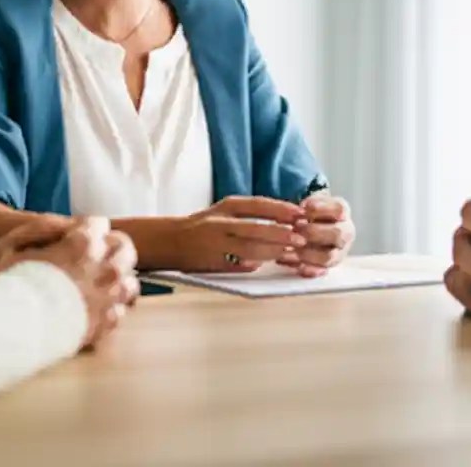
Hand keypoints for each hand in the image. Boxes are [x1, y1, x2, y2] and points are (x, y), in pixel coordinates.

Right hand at [0, 217, 140, 348]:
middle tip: (94, 254)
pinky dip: (111, 308)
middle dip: (110, 246)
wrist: (9, 331)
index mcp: (83, 245)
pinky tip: (96, 307)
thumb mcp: (13, 243)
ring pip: (130, 281)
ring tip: (100, 282)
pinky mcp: (106, 325)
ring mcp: (109, 298)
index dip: (85, 228)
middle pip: (124, 247)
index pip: (99, 223)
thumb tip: (70, 224)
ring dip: (117, 278)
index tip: (75, 236)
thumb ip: (44, 226)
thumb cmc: (6, 285)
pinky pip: (120, 311)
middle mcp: (104, 269)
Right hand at [171, 196, 307, 271]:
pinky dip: (253, 265)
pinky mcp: (212, 262)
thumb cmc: (203, 225)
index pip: (258, 205)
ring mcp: (215, 244)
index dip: (281, 209)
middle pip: (255, 228)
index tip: (300, 214)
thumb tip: (283, 220)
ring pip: (249, 249)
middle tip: (300, 238)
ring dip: (271, 252)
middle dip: (280, 234)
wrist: (169, 240)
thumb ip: (250, 214)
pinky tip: (265, 265)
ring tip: (290, 253)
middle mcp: (220, 223)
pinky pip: (237, 265)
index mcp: (226, 207)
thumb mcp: (225, 211)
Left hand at [277, 193, 354, 277]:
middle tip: (296, 228)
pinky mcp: (328, 266)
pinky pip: (320, 271)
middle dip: (314, 232)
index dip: (320, 209)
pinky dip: (306, 269)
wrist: (312, 225)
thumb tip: (303, 209)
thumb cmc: (311, 212)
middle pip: (337, 234)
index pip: (339, 210)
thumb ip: (309, 204)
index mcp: (342, 212)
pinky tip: (294, 264)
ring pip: (329, 257)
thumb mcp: (311, 201)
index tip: (303, 207)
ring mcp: (339, 251)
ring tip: (291, 248)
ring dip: (308, 253)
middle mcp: (346, 232)